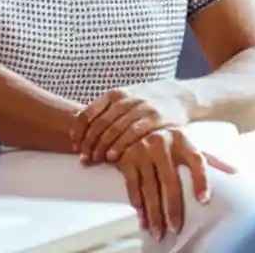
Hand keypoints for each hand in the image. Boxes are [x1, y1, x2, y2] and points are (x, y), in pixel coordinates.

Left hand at [71, 83, 188, 164]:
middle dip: (89, 142)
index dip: (79, 131)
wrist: (179, 95)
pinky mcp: (156, 120)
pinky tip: (113, 157)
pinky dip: (120, 146)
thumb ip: (105, 110)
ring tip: (94, 159)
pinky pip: (134, 134)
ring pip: (115, 129)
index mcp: (114, 94)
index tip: (74, 145)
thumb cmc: (146, 101)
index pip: (89, 113)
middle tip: (83, 158)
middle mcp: (126, 99)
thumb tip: (78, 128)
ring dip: (102, 146)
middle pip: (100, 123)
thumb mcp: (124, 98)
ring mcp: (142, 109)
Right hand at [114, 129, 236, 240]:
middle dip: (172, 207)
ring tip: (158, 230)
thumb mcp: (191, 144)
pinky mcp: (128, 159)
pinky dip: (137, 204)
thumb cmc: (172, 141)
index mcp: (183, 141)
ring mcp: (143, 152)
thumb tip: (236, 172)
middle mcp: (162, 145)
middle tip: (176, 227)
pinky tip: (142, 218)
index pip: (196, 160)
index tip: (203, 200)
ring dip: (153, 212)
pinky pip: (132, 185)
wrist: (139, 126)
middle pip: (170, 180)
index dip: (201, 180)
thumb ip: (211, 159)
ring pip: (149, 187)